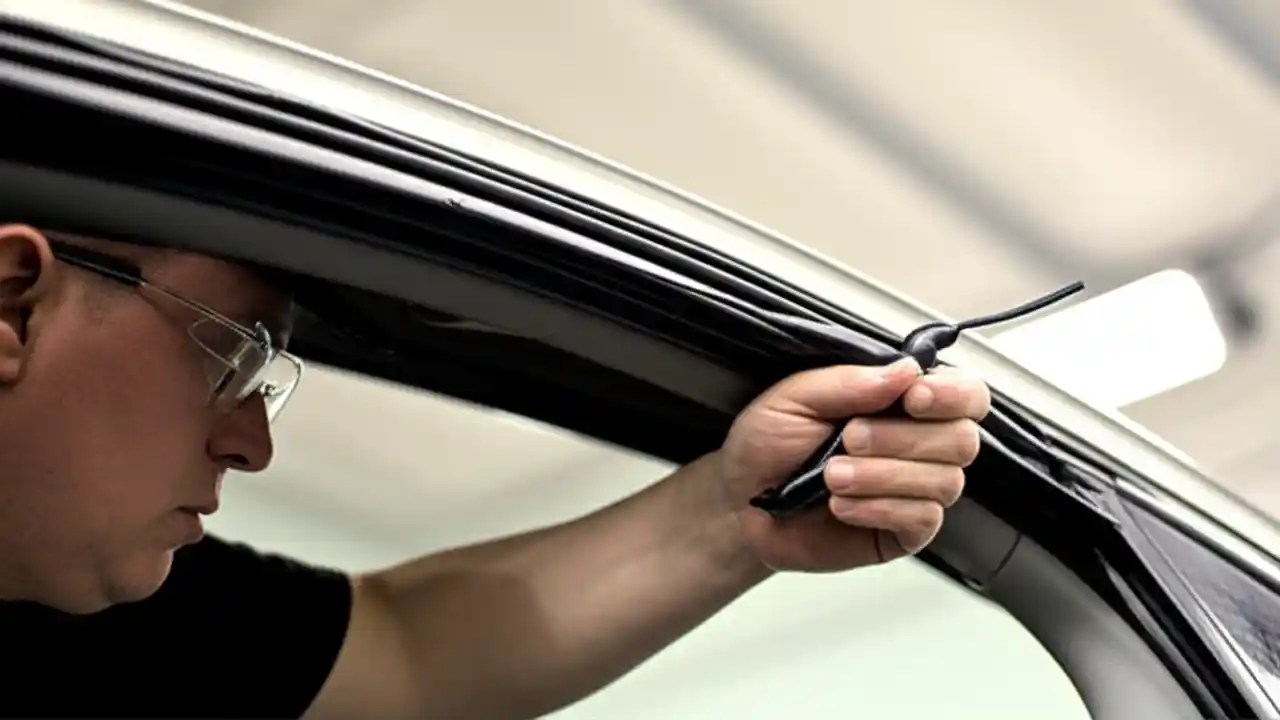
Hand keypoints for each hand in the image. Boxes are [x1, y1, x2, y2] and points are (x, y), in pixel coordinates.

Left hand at [715, 358, 989, 572]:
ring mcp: (916, 490)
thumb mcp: (794, 399)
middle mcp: (918, 444)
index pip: (965, 394)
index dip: (951, 395)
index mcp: (899, 403)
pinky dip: (880, 508)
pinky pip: (923, 518)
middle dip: (902, 438)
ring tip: (833, 477)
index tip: (913, 399)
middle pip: (961, 439)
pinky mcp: (906, 531)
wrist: (740, 503)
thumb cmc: (766, 447)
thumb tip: (906, 370)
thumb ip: (850, 383)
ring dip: (883, 476)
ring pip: (945, 481)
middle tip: (849, 439)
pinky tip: (842, 506)